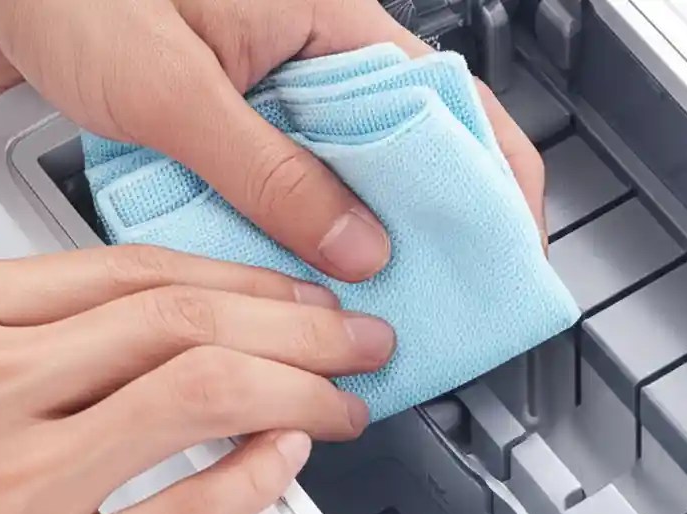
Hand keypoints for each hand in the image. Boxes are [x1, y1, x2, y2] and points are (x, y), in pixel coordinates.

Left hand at [0, 0, 545, 276]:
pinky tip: (286, 282)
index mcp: (332, 24)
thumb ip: (271, 174)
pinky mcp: (225, 123)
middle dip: (427, 236)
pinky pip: (278, 192)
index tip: (511, 259)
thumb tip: (359, 250)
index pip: (452, 111)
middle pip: (407, 158)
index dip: (497, 187)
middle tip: (433, 308)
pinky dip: (287, 238)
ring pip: (342, 184)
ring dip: (350, 246)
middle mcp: (313, 59)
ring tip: (362, 312)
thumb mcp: (175, 91)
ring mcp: (271, 94)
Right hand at [0, 246, 394, 513]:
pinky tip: (288, 461)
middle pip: (186, 323)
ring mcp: (15, 483)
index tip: (302, 292)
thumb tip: (155, 316)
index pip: (139, 275)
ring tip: (343, 398)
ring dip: (298, 390)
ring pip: (198, 394)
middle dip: (299, 325)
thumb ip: (21, 331)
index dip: (246, 278)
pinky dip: (253, 480)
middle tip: (358, 338)